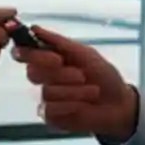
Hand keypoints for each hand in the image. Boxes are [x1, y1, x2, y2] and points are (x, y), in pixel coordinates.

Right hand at [12, 25, 137, 140]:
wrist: (119, 104)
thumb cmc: (103, 76)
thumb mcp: (86, 54)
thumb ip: (59, 42)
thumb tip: (34, 28)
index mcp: (50, 59)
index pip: (26, 53)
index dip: (28, 53)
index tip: (52, 57)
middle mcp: (45, 78)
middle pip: (32, 72)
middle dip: (59, 73)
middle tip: (80, 75)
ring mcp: (46, 98)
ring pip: (47, 91)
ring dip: (74, 91)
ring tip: (94, 91)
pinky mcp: (50, 116)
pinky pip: (50, 109)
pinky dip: (71, 105)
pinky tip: (83, 105)